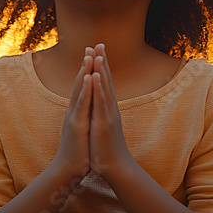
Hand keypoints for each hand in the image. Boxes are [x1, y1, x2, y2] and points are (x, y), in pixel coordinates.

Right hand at [53, 50, 94, 180]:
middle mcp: (74, 109)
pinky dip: (85, 90)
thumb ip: (84, 115)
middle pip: (80, 82)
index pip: (83, 85)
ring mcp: (74, 116)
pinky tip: (88, 77)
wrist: (69, 170)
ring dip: (84, 71)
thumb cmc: (78, 150)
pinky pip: (82, 104)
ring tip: (90, 54)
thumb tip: (89, 107)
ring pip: (79, 89)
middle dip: (86, 63)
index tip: (94, 52)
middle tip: (91, 45)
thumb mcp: (83, 128)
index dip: (88, 68)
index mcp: (78, 110)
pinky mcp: (76, 125)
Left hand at [88, 43, 132, 182]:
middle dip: (102, 61)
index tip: (97, 51)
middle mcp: (110, 109)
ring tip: (98, 53)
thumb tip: (100, 108)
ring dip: (101, 70)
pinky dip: (98, 89)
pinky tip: (95, 76)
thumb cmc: (108, 150)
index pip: (105, 84)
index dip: (102, 67)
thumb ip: (102, 116)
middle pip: (106, 81)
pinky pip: (101, 103)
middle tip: (99, 43)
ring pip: (105, 89)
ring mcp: (108, 115)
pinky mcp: (104, 124)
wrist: (117, 169)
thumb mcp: (103, 128)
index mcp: (108, 109)